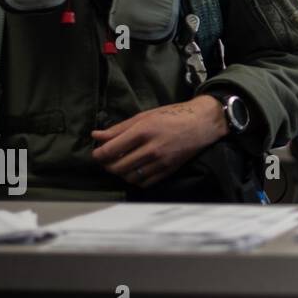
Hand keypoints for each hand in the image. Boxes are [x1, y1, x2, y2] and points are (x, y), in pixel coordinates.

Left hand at [91, 95, 226, 187]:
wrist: (202, 123)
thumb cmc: (173, 115)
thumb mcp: (145, 116)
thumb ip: (119, 128)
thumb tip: (96, 135)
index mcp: (142, 131)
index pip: (109, 151)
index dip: (98, 154)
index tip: (98, 153)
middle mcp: (151, 148)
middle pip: (117, 167)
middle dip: (107, 165)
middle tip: (109, 159)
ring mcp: (161, 162)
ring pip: (129, 177)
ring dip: (121, 173)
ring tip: (123, 164)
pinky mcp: (168, 170)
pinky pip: (144, 183)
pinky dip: (135, 179)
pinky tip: (136, 170)